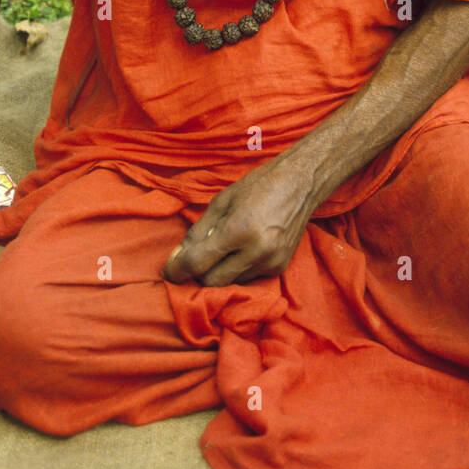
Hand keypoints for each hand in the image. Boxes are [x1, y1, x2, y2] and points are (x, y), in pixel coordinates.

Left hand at [162, 155, 316, 286]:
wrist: (300, 185)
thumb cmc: (257, 186)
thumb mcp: (221, 202)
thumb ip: (198, 232)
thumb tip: (178, 257)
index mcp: (238, 230)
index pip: (197, 262)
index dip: (177, 270)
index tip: (168, 272)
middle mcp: (256, 252)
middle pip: (212, 281)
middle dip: (199, 273)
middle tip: (195, 258)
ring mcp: (270, 263)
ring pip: (231, 283)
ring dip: (220, 271)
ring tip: (225, 247)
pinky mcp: (279, 268)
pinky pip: (248, 278)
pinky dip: (239, 268)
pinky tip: (244, 248)